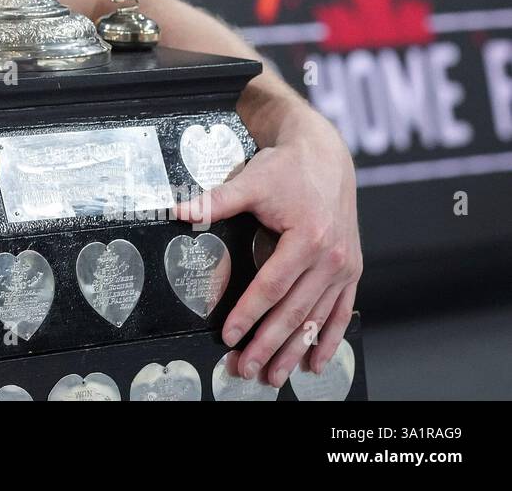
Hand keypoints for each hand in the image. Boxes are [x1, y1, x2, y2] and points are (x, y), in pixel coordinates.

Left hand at [175, 113, 360, 388]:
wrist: (326, 156)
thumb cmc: (287, 168)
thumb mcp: (251, 181)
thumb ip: (216, 201)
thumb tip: (178, 210)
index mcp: (307, 238)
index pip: (271, 286)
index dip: (248, 313)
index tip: (227, 334)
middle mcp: (331, 258)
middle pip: (295, 311)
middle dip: (269, 344)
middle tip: (246, 368)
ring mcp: (344, 267)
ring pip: (317, 318)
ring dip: (296, 350)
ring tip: (275, 375)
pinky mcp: (351, 270)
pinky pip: (341, 311)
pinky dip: (328, 338)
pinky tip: (315, 361)